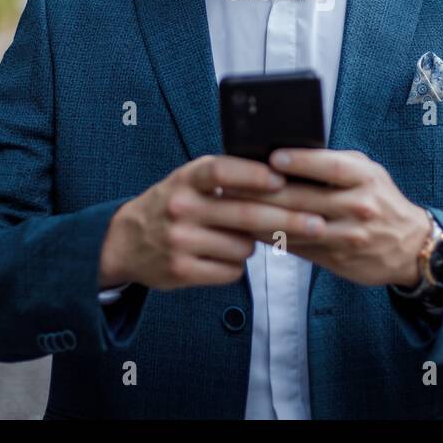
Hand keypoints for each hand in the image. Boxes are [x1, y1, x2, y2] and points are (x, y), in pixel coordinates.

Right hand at [99, 155, 328, 290]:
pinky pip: (230, 271)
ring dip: (253, 244)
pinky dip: (236, 265)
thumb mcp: (189, 181)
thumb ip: (225, 177)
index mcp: (186, 179)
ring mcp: (180, 241)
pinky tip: (223, 256)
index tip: (283, 178)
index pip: (221, 171)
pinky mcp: (181, 272)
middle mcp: (181, 208)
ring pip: (242, 246)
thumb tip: (283, 172)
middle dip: (287, 219)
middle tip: (317, 223)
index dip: (253, 174)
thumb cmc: (174, 204)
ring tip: (239, 237)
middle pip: (244, 214)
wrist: (125, 242)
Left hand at [223, 148, 431, 287]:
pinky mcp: (338, 259)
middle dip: (265, 190)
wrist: (410, 245)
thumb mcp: (367, 173)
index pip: (331, 167)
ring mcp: (348, 236)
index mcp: (365, 178)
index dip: (301, 161)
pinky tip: (250, 229)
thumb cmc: (379, 199)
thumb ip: (333, 164)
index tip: (272, 157)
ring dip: (260, 217)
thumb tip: (285, 156)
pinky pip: (299, 247)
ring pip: (297, 227)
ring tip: (231, 207)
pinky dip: (272, 238)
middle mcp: (359, 207)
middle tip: (232, 182)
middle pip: (305, 198)